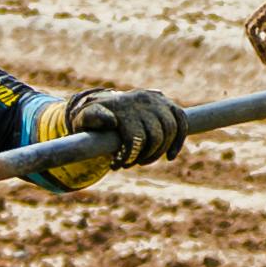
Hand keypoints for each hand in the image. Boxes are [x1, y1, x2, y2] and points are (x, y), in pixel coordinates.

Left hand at [63, 87, 185, 168]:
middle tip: (129, 163)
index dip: (128, 155)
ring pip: (169, 131)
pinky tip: (170, 156)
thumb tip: (112, 121)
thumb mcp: (84, 118)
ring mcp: (158, 101)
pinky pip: (181, 123)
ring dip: (158, 152)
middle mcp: (143, 100)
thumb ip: (93, 118)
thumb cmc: (92, 118)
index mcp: (123, 106)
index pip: (135, 137)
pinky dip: (178, 141)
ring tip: (142, 160)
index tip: (116, 166)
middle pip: (155, 137)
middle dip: (143, 156)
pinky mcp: (168, 105)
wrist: (104, 104)